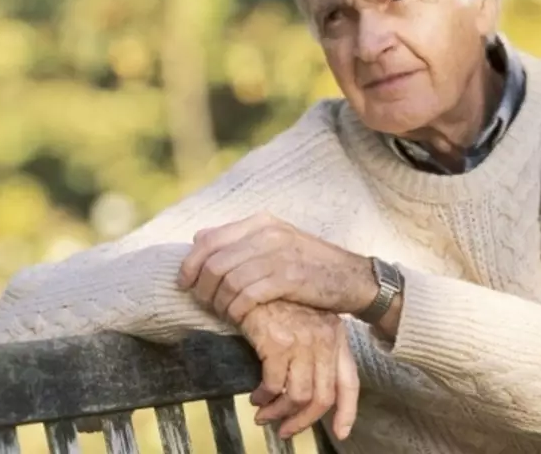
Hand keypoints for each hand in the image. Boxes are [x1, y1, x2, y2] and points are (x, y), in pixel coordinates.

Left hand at [178, 213, 376, 323]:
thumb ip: (240, 240)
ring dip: (219, 303)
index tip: (185, 284)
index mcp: (260, 222)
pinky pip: (247, 295)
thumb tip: (198, 238)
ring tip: (223, 315)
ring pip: (227, 280)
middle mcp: (267, 233)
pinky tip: (239, 319)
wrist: (355, 279)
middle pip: (214, 262)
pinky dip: (237, 311)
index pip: (208, 239)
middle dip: (202, 289)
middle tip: (204, 306)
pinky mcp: (289, 278)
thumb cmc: (311, 266)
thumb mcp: (277, 243)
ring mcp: (278, 254)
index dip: (190, 264)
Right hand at [239, 301, 358, 440]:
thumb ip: (314, 349)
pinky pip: (274, 385)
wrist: (253, 278)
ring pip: (297, 396)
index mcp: (335, 336)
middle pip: (322, 397)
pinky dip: (264, 397)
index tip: (340, 432)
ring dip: (279, 412)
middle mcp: (324, 340)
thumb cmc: (276, 299)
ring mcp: (302, 341)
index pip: (348, 382)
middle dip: (302, 421)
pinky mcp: (277, 343)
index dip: (346, 412)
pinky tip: (256, 397)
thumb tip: (308, 388)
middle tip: (286, 430)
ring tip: (264, 415)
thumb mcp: (305, 321)